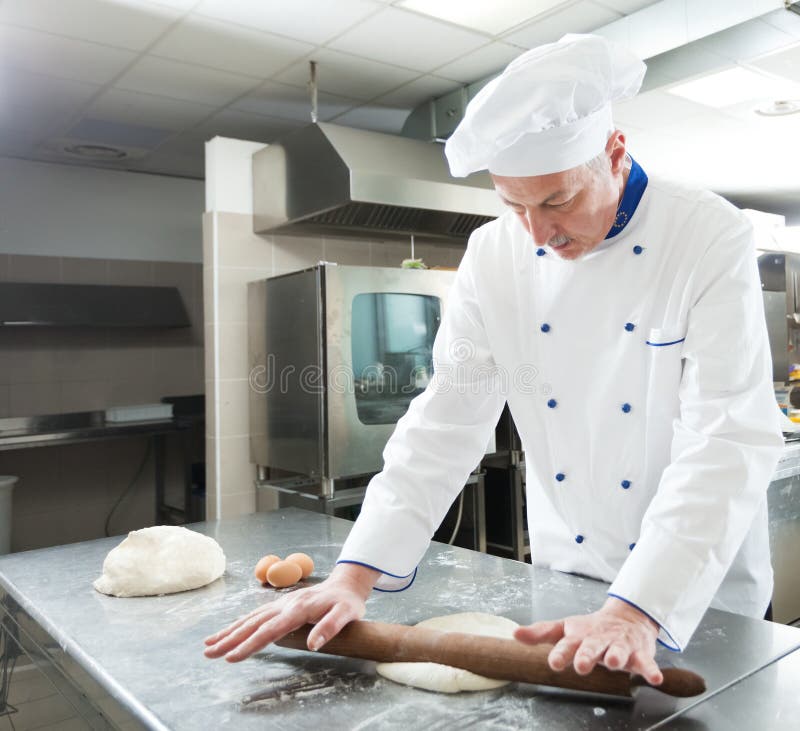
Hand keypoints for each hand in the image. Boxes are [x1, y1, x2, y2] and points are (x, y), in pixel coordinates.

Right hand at [203, 563, 378, 662]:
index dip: (250, 645)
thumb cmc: (347, 602)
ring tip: (209, 644)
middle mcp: (285, 605)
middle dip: (229, 640)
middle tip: (208, 653)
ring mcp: (281, 604)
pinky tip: (229, 631)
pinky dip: (240, 623)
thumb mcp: (347, 614)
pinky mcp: (281, 605)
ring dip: (229, 632)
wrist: (345, 584)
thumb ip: (330, 627)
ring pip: (250, 619)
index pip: (270, 631)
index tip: (231, 657)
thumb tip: (313, 644)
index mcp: (298, 610)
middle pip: (253, 624)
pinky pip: (256, 615)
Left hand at [513, 597, 662, 684]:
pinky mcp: (638, 651)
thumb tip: (515, 634)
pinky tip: (654, 677)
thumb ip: (541, 633)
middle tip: (582, 664)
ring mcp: (619, 645)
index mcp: (579, 636)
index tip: (554, 662)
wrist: (626, 617)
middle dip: (587, 655)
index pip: (567, 644)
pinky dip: (650, 669)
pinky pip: (645, 661)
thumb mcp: (565, 628)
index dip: (560, 653)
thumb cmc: (591, 628)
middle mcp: (598, 640)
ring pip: (618, 650)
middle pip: (591, 647)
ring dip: (616, 656)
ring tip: (613, 662)